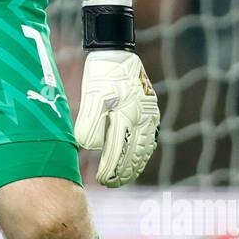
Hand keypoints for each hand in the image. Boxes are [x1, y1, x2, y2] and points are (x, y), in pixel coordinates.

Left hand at [73, 50, 159, 186]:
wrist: (118, 54)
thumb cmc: (101, 74)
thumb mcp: (92, 95)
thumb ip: (90, 121)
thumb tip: (87, 146)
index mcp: (126, 115)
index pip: (119, 151)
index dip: (110, 169)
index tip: (101, 181)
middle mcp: (142, 118)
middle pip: (134, 154)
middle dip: (123, 172)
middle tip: (110, 184)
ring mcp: (149, 116)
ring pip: (144, 149)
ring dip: (135, 166)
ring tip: (123, 179)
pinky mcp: (151, 113)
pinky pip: (149, 139)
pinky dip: (143, 153)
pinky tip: (137, 161)